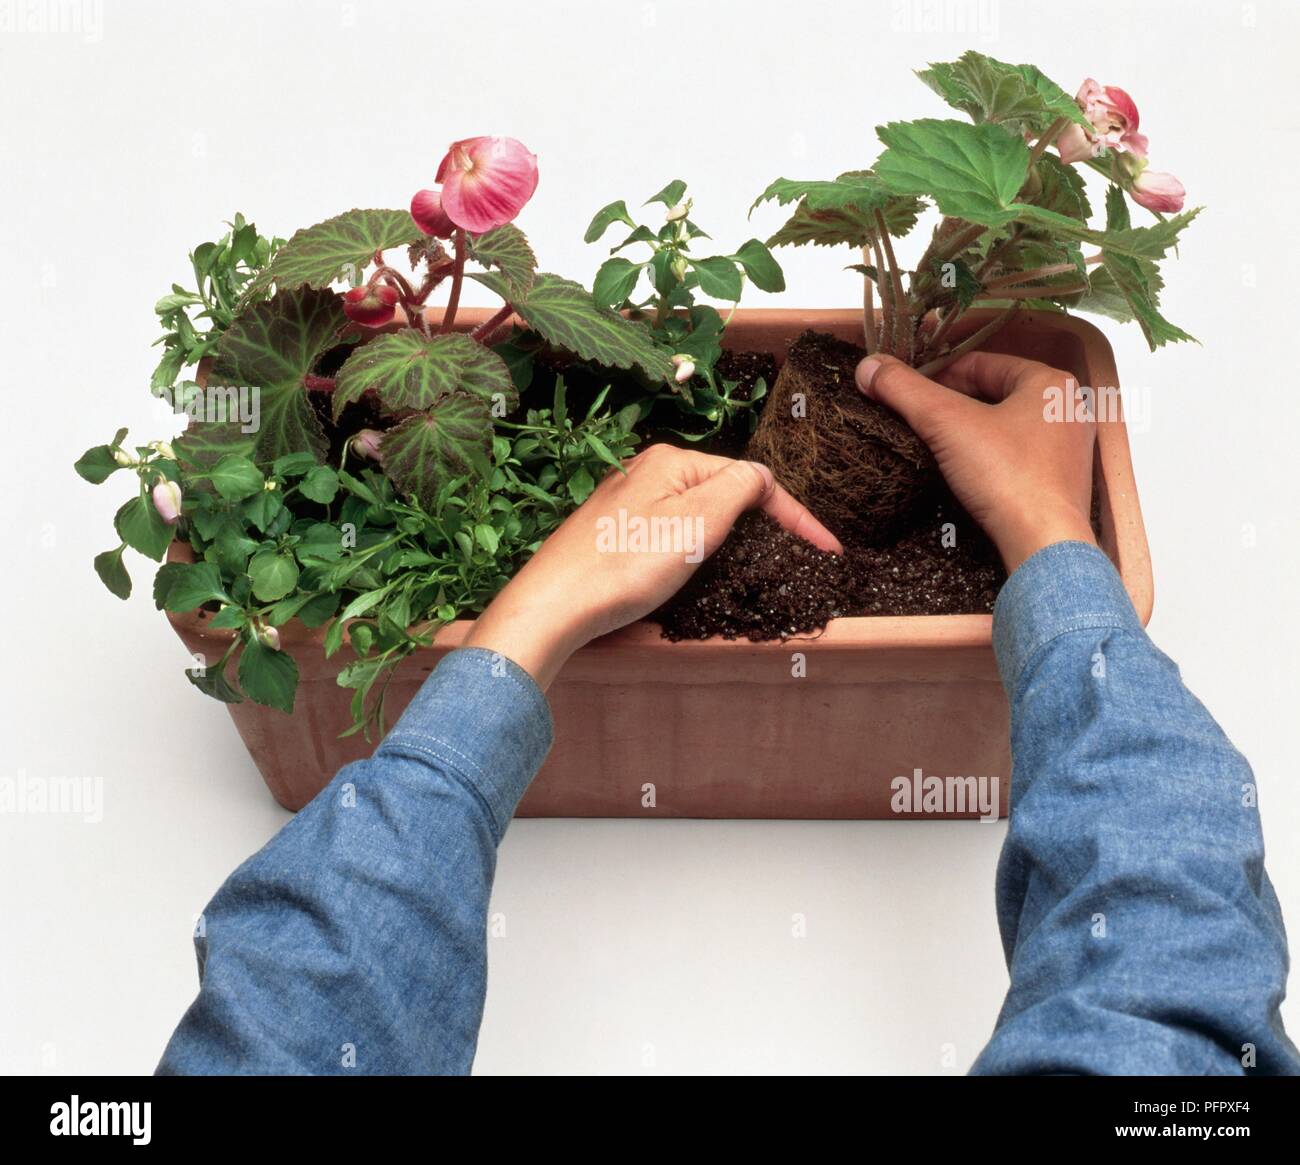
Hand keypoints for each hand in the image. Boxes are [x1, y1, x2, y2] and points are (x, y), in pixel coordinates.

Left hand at [463, 444, 841, 686]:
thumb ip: (741, 489)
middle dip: (765, 523)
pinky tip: (698, 570)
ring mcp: (628, 504)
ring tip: (759, 565)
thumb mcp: (698, 521)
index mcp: (673, 462)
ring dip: (732, 538)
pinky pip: (672, 535)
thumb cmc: (623, 564)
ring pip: (698, 515)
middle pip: (725, 494)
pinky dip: (698, 550)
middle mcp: (648, 473)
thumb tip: (762, 478)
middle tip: (798, 558)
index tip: (826, 550)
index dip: (795, 516)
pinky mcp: (614, 536)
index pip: (753, 480)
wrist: (554, 605)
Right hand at [855, 351, 1096, 573]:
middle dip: (954, 402)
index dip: (939, 372)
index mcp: (1049, 383)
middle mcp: (1065, 410)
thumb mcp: (945, 423)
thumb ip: (904, 390)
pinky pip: (1018, 456)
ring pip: (1006, 425)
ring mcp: (1068, 449)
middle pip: (995, 394)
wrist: (1042, 544)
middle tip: (916, 416)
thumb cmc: (1005, 475)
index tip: (908, 389)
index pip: (983, 363)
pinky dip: (990, 457)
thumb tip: (867, 367)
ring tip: (935, 442)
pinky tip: (965, 471)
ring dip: (970, 429)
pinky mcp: (1062, 483)